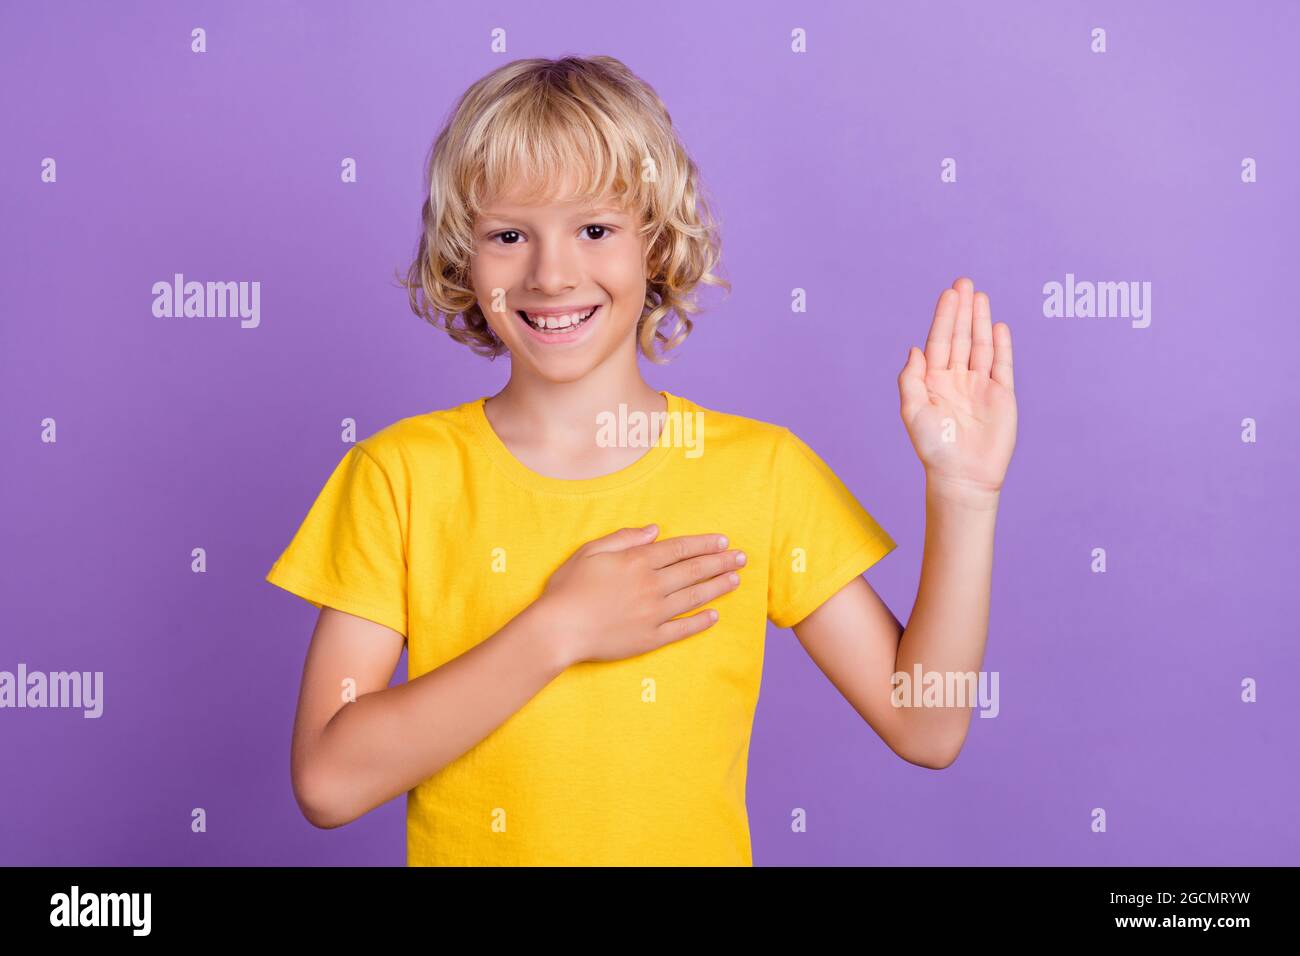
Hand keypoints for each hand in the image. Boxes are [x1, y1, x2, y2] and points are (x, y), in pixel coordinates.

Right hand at [535, 525, 746, 666]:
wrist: (558, 629)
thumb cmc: (568, 588)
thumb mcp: (590, 551)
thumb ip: (624, 538)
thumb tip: (654, 530)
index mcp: (637, 562)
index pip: (680, 549)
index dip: (704, 544)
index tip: (723, 541)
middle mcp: (651, 586)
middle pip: (694, 570)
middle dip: (720, 562)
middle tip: (742, 558)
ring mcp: (653, 614)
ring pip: (694, 597)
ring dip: (718, 587)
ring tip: (735, 580)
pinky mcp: (650, 638)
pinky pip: (682, 629)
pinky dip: (700, 622)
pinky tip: (714, 616)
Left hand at [898, 277, 1016, 500]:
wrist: (963, 475)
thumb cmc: (933, 447)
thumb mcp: (912, 412)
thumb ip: (910, 379)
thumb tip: (915, 348)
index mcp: (933, 381)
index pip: (939, 341)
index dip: (944, 317)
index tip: (948, 294)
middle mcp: (957, 379)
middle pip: (961, 337)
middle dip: (962, 310)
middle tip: (964, 282)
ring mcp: (980, 386)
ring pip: (981, 346)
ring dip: (980, 320)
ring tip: (980, 296)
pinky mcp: (1001, 395)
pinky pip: (1002, 365)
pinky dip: (1001, 345)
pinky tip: (998, 325)